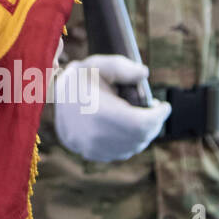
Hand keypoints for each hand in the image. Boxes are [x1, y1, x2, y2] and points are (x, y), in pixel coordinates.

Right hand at [53, 54, 170, 161]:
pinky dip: (128, 142)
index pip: (142, 124)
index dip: (159, 117)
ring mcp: (91, 148)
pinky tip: (126, 128)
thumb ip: (123, 67)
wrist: (53, 96)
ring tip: (141, 117)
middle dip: (153, 124)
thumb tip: (144, 74)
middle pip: (139, 138)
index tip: (165, 106)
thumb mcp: (99, 64)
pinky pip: (119, 153)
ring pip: (131, 148)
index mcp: (99, 113)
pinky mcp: (89, 153)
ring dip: (142, 134)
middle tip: (155, 110)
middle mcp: (95, 136)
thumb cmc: (80, 78)